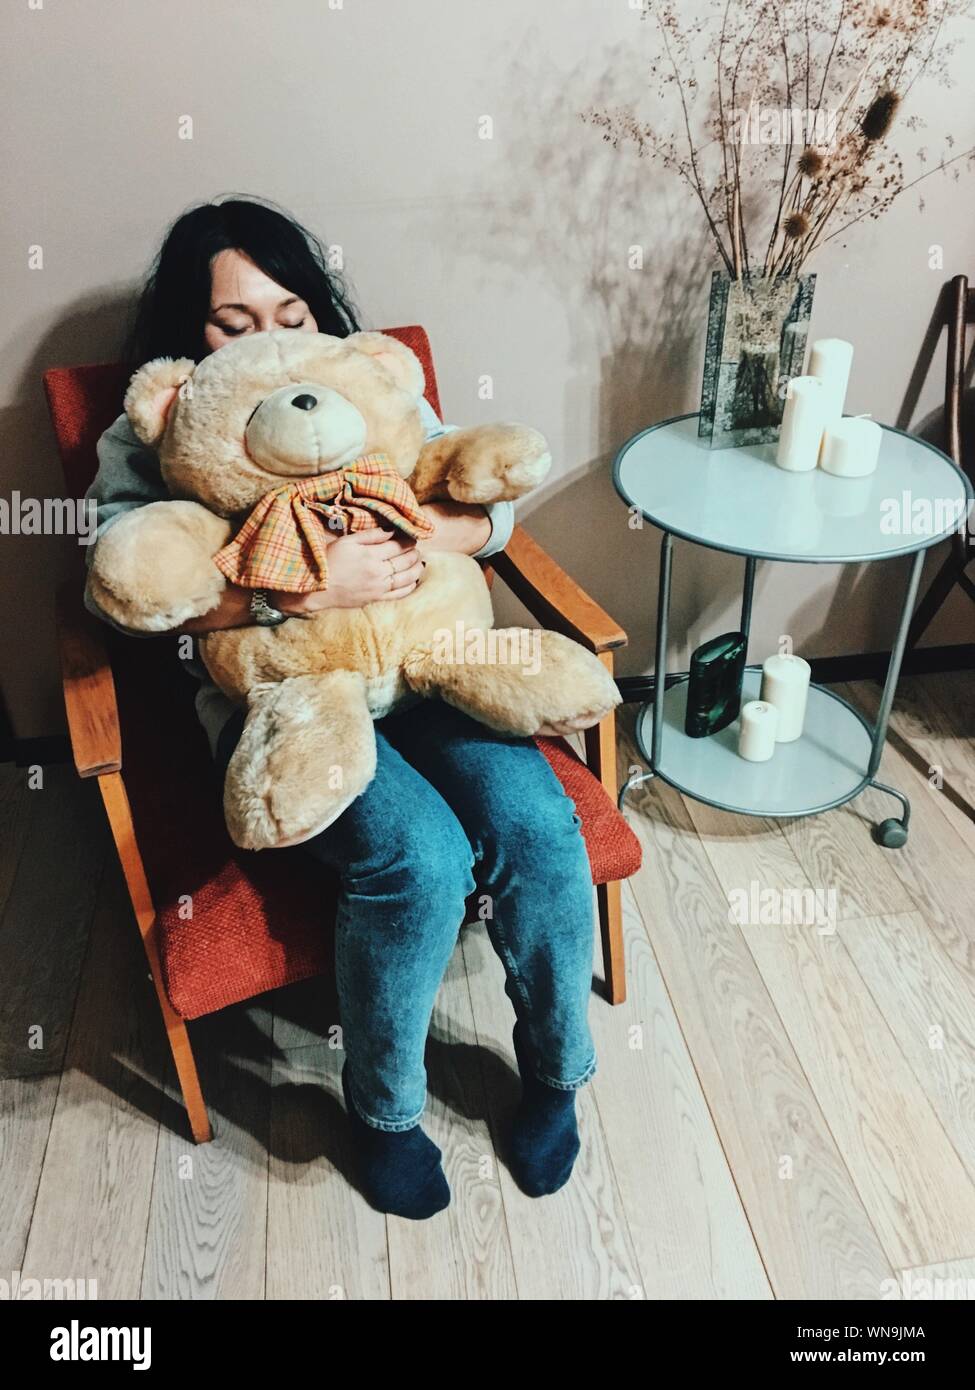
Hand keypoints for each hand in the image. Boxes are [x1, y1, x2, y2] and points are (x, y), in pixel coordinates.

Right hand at [271, 528, 424, 615]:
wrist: (317, 588)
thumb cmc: (329, 561)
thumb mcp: (347, 541)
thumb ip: (371, 535)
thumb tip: (391, 530)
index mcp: (371, 555)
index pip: (398, 545)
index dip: (409, 539)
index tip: (413, 536)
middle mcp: (378, 572)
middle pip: (405, 560)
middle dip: (414, 552)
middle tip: (417, 547)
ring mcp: (379, 587)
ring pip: (407, 577)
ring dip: (417, 568)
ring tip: (419, 562)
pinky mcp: (376, 599)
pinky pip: (399, 594)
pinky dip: (410, 586)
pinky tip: (413, 580)